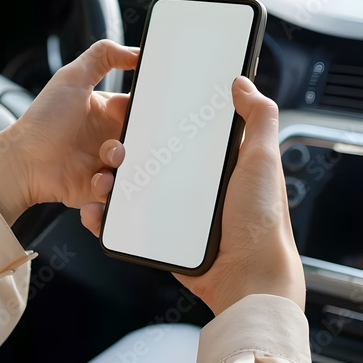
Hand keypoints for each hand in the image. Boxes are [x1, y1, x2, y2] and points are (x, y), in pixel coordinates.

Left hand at [0, 40, 138, 224]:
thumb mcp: (72, 77)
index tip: (148, 114)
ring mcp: (105, 166)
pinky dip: (110, 189)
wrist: (23, 161)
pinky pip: (118, 193)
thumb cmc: (44, 120)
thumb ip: (103, 56)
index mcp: (107, 113)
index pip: (140, 111)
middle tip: (122, 142)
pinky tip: (95, 181)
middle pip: (142, 142)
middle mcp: (109, 138)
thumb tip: (135, 51)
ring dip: (123, 166)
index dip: (148, 113)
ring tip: (105, 163)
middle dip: (140, 144)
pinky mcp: (99, 189)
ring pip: (134, 169)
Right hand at [79, 77, 305, 314]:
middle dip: (125, 153)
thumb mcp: (263, 160)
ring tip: (102, 182)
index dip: (162, 122)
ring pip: (134, 191)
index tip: (139, 112)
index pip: (185, 135)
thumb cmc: (262, 221)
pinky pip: (129, 224)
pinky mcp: (163, 237)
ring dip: (110, 184)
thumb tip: (242, 82)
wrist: (248, 279)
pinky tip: (98, 211)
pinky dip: (109, 218)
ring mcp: (177, 212)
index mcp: (220, 165)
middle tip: (113, 149)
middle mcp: (196, 186)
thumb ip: (259, 118)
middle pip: (151, 160)